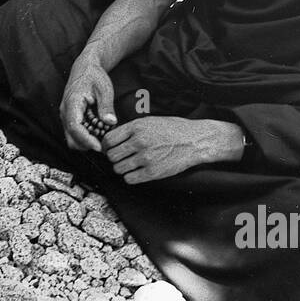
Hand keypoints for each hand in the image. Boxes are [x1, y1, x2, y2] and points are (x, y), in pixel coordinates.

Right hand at [59, 55, 116, 152]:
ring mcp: (66, 116)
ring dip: (87, 142)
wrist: (85, 68)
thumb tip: (111, 122)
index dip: (86, 140)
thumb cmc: (95, 76)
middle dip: (87, 145)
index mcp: (72, 103)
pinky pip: (75, 133)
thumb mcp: (104, 88)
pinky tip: (99, 131)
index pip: (74, 128)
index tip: (100, 147)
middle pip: (71, 138)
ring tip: (104, 136)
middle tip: (105, 144)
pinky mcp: (70, 118)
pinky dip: (86, 137)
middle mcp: (65, 112)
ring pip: (72, 139)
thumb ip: (106, 106)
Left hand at [102, 116, 240, 183]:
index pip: (108, 139)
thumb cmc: (174, 129)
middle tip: (120, 159)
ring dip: (121, 169)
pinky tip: (137, 172)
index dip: (105, 146)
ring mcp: (145, 157)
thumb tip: (114, 138)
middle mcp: (139, 141)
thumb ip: (132, 129)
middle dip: (114, 158)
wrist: (195, 140)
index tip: (108, 149)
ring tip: (130, 166)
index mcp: (136, 127)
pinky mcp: (152, 172)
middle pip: (111, 155)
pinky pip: (129, 179)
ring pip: (118, 168)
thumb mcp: (150, 121)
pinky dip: (130, 177)